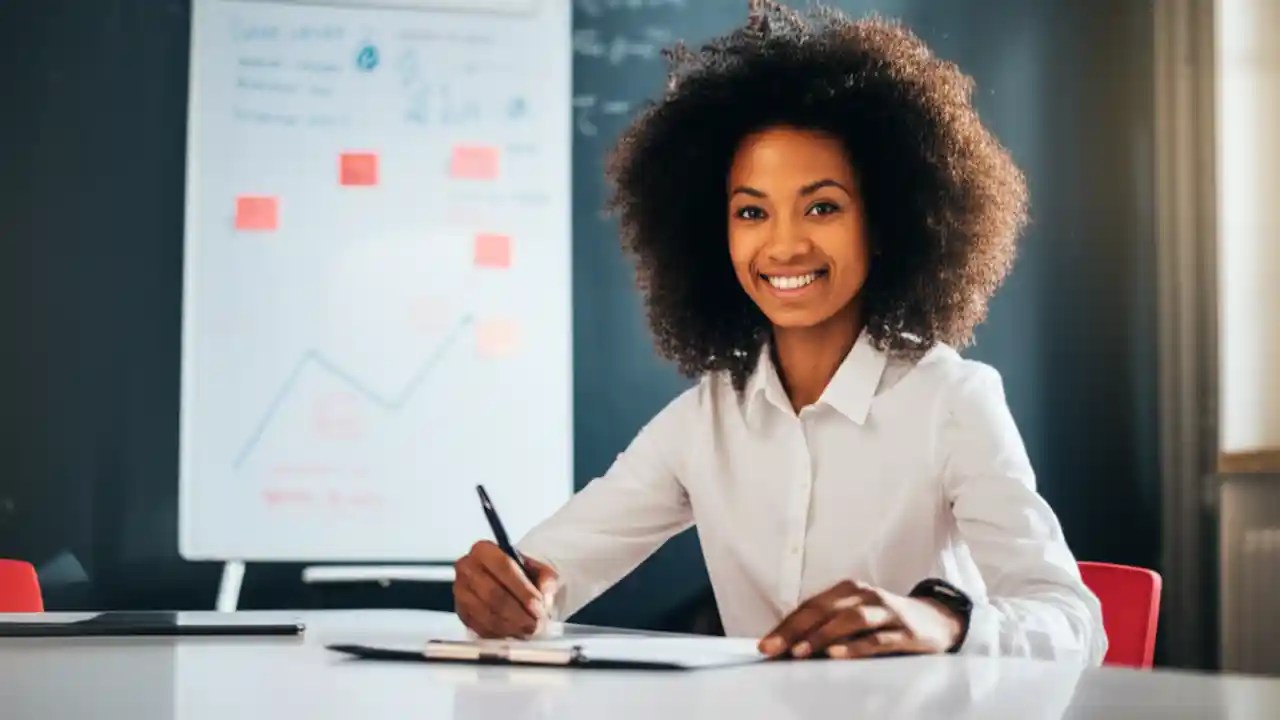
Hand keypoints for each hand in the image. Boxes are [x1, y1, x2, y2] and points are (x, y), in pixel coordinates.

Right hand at [453, 541, 558, 638]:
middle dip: (518, 613)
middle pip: (493, 595)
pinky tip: (515, 633)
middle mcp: (467, 568)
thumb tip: (544, 593)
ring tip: (529, 630)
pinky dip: (501, 634)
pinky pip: (480, 628)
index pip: (504, 567)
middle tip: (536, 624)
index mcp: (483, 550)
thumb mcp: (538, 570)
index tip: (538, 605)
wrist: (505, 584)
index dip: (522, 589)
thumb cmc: (520, 575)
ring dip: (511, 626)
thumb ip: (545, 579)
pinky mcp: (462, 613)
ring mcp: (461, 592)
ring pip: (487, 614)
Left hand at [758, 580, 963, 659]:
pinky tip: (838, 654)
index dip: (785, 626)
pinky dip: (856, 646)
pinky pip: (877, 638)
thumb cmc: (886, 621)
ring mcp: (885, 611)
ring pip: (849, 620)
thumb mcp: (855, 618)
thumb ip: (826, 628)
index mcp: (847, 591)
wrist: (937, 620)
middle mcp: (864, 596)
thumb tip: (788, 648)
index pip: (809, 607)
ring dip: (822, 636)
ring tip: (801, 652)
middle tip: (774, 649)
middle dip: (795, 630)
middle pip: (823, 610)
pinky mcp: (904, 630)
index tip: (765, 644)